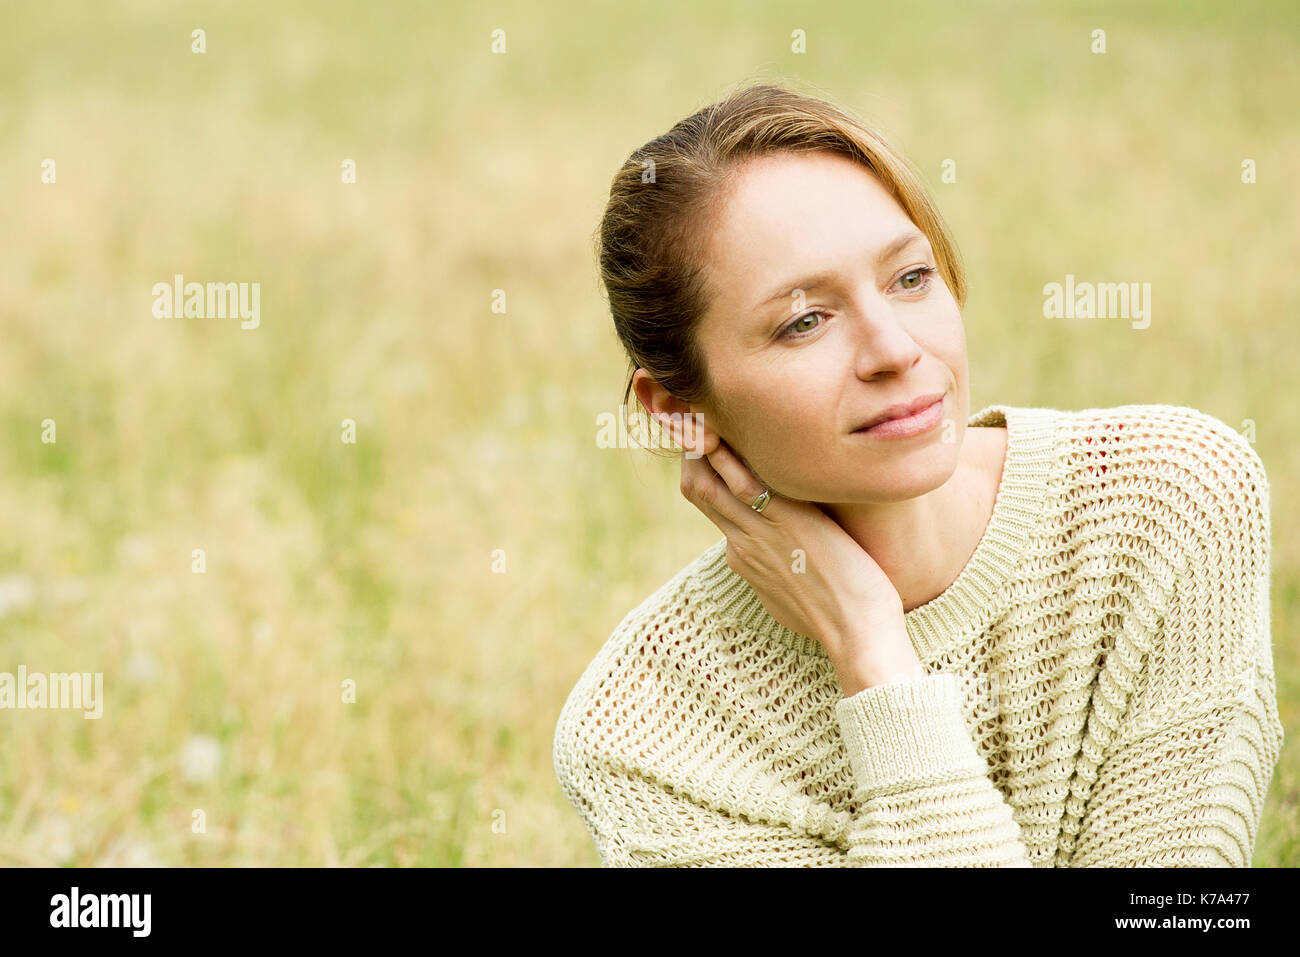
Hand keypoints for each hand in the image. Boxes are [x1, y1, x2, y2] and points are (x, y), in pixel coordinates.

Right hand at [673, 433, 922, 692]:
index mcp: (742, 555)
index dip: (707, 469)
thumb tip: (783, 566)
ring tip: (713, 413)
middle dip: (692, 449)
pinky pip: (745, 481)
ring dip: (704, 444)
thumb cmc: (839, 618)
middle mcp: (741, 541)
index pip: (712, 505)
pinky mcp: (787, 522)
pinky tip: (740, 428)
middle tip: (703, 416)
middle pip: (696, 486)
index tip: (717, 443)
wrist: (858, 637)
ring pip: (707, 480)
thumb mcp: (794, 594)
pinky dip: (733, 455)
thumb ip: (782, 571)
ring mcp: (759, 532)